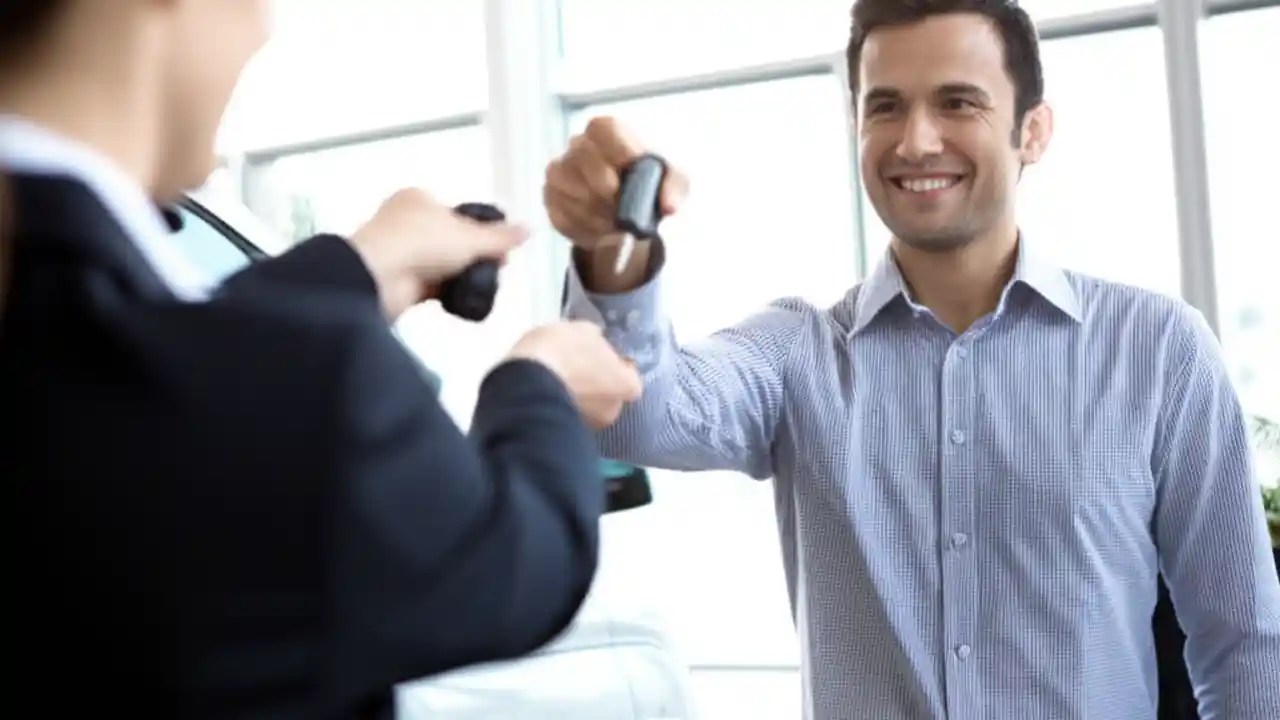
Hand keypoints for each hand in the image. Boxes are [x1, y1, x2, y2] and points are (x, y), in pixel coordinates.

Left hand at [349, 188, 527, 318]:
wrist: (378, 278)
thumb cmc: (422, 242)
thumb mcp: (470, 237)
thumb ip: (500, 238)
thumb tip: (530, 229)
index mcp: (418, 199)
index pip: (456, 213)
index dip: (480, 230)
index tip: (501, 248)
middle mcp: (404, 221)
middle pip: (449, 239)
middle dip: (473, 255)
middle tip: (499, 268)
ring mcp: (398, 252)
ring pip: (440, 263)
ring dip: (461, 274)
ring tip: (486, 285)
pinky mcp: (395, 280)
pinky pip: (430, 284)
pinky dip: (446, 290)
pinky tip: (465, 298)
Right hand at [507, 320, 642, 429]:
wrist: (526, 382)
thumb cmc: (562, 351)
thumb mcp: (582, 330)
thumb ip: (595, 340)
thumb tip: (596, 341)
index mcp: (627, 386)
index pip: (630, 377)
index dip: (615, 366)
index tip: (600, 356)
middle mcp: (612, 412)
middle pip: (608, 396)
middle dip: (596, 385)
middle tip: (576, 367)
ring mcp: (587, 426)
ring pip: (586, 408)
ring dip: (577, 397)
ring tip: (557, 378)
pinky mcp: (562, 432)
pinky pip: (565, 414)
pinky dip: (560, 405)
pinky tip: (545, 390)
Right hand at [543, 116, 688, 251]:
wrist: (630, 212)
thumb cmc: (652, 185)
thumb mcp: (674, 182)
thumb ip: (676, 189)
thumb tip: (669, 207)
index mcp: (608, 131)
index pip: (603, 128)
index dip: (616, 148)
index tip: (629, 169)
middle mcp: (579, 146)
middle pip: (582, 157)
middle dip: (604, 187)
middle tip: (622, 208)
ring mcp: (560, 172)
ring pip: (570, 190)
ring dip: (597, 213)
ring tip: (617, 222)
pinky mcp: (551, 199)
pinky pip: (562, 215)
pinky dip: (585, 229)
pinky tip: (602, 230)